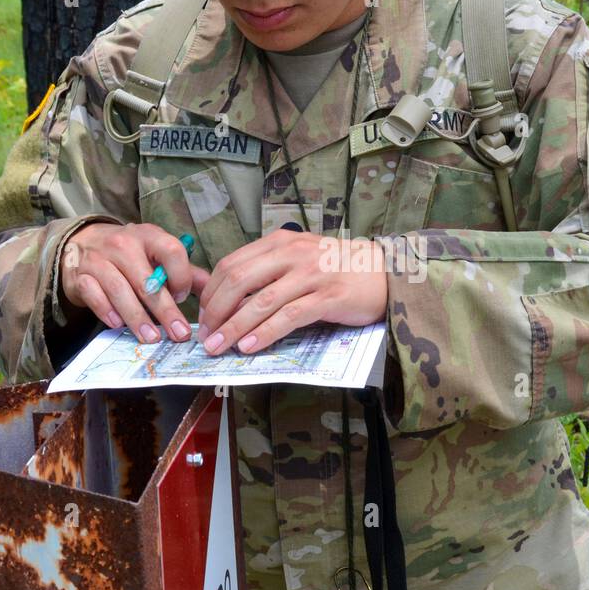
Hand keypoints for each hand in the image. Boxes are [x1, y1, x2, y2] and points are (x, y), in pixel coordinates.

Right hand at [60, 222, 210, 343]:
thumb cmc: (130, 254)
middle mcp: (124, 244)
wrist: (85, 243)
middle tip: (178, 333)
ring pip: (120, 290)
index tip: (183, 297)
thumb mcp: (157, 255)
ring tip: (151, 337)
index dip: (181, 277)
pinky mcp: (80, 275)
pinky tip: (118, 325)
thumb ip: (185, 273)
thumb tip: (215, 292)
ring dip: (137, 317)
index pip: (171, 251)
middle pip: (147, 280)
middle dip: (165, 310)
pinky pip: (93, 294)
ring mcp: (99, 259)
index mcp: (149, 236)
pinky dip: (106, 311)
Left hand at [197, 230, 387, 355]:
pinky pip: (289, 317)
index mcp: (281, 242)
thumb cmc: (339, 268)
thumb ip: (270, 270)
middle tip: (205, 335)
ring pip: (261, 301)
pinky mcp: (328, 297)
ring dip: (233, 327)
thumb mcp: (301, 257)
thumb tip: (232, 299)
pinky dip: (265, 333)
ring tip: (218, 346)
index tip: (203, 315)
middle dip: (215, 311)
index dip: (211, 292)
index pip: (232, 263)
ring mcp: (311, 275)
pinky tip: (249, 346)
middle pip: (239, 280)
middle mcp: (293, 254)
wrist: (385, 272)